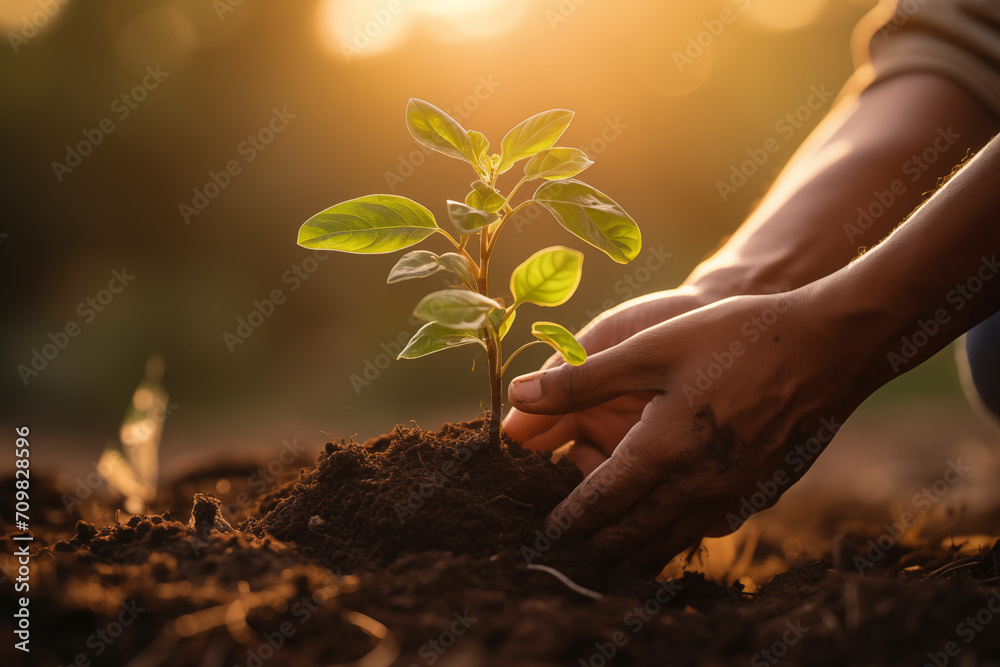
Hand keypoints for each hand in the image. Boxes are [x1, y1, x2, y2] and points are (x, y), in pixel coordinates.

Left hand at [507, 288, 866, 572]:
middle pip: (632, 538)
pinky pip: (708, 530)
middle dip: (595, 547)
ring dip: (634, 549)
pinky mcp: (762, 493)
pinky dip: (678, 535)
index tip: (543, 537)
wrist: (831, 345)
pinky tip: (669, 524)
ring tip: (608, 551)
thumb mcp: (651, 349)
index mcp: (663, 450)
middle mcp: (698, 486)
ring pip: (671, 541)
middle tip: (568, 551)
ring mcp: (735, 495)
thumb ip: (581, 379)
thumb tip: (518, 397)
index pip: (599, 504)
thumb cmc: (737, 337)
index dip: (566, 524)